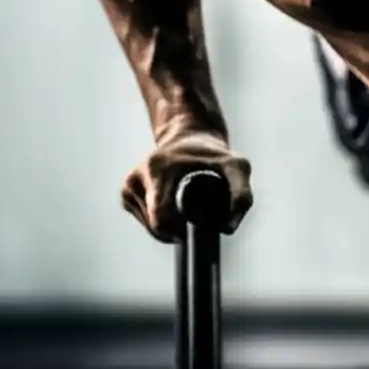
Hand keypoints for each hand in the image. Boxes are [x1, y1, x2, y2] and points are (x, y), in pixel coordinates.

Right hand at [121, 133, 252, 241]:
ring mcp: (128, 186)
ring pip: (152, 228)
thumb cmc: (214, 155)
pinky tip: (175, 205)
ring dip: (173, 226)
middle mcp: (136, 176)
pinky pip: (148, 223)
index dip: (181, 229)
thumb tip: (227, 229)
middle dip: (180, 229)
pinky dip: (164, 222)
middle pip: (157, 226)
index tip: (198, 225)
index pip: (161, 217)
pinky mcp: (126, 195)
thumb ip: (241, 195)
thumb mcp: (237, 167)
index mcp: (157, 167)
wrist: (189, 139)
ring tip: (188, 205)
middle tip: (199, 214)